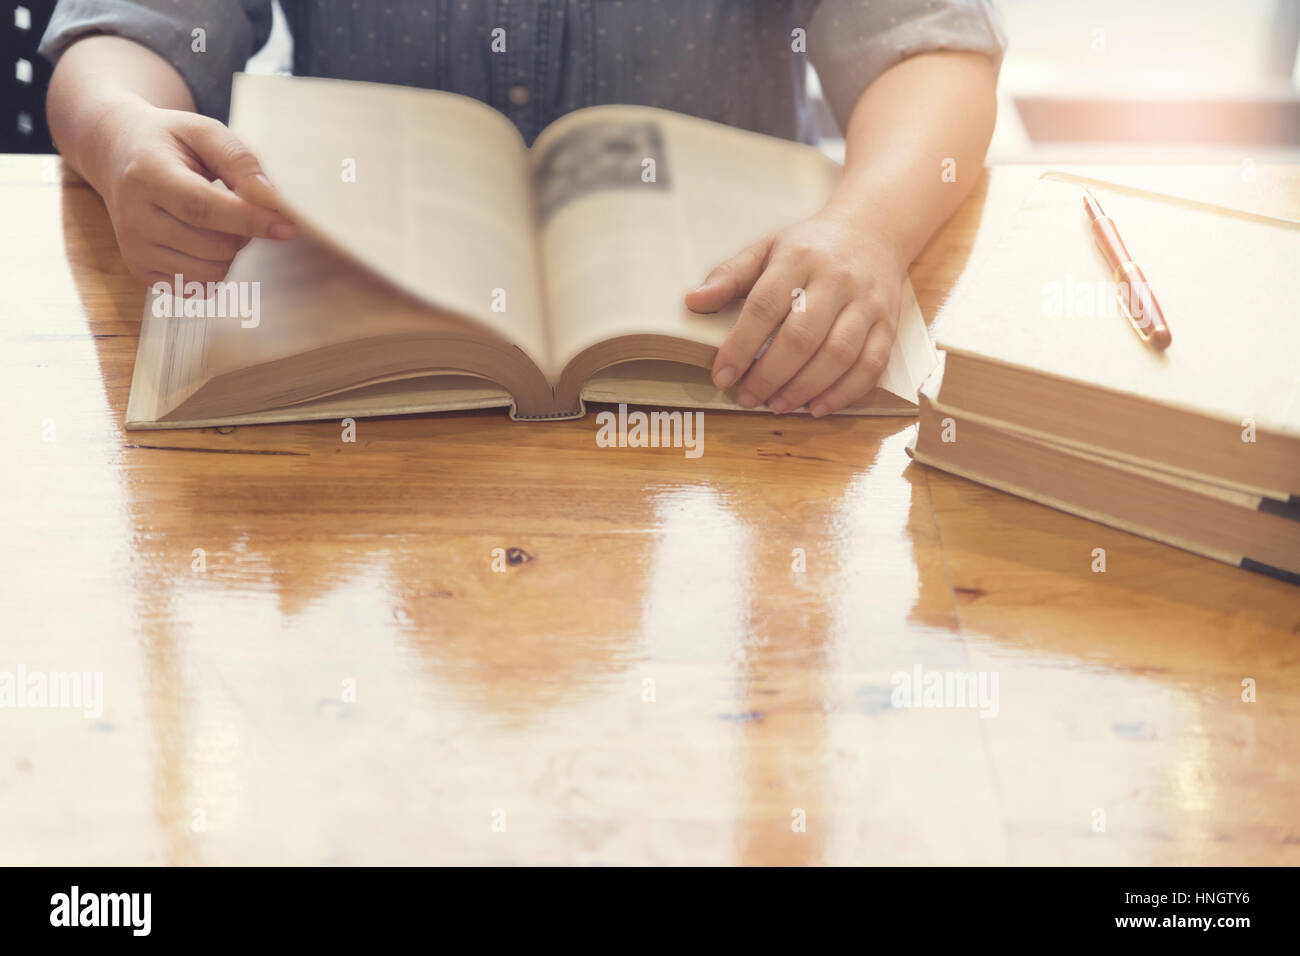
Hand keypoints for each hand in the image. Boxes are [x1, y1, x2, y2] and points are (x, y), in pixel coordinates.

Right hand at [88, 97, 293, 283]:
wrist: (117, 154)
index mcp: (147, 176)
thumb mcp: (203, 131)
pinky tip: (201, 240)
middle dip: (243, 232)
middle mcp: (134, 218)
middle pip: (214, 246)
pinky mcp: (140, 271)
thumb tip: (270, 198)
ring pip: (211, 272)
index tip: (286, 226)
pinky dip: (213, 268)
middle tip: (234, 205)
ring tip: (215, 222)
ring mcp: (134, 249)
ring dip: (230, 251)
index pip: (203, 209)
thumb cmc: (168, 142)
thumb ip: (239, 160)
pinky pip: (199, 287)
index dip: (249, 220)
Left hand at [684, 210, 903, 416]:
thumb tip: (694, 302)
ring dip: (804, 388)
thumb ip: (730, 275)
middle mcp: (836, 280)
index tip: (722, 375)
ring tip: (777, 405)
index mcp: (799, 258)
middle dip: (770, 375)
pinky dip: (843, 393)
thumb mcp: (767, 248)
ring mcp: (867, 303)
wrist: (874, 230)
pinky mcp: (888, 324)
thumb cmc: (811, 247)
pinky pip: (870, 365)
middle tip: (747, 397)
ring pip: (838, 355)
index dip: (741, 346)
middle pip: (802, 337)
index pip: (765, 307)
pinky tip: (816, 407)